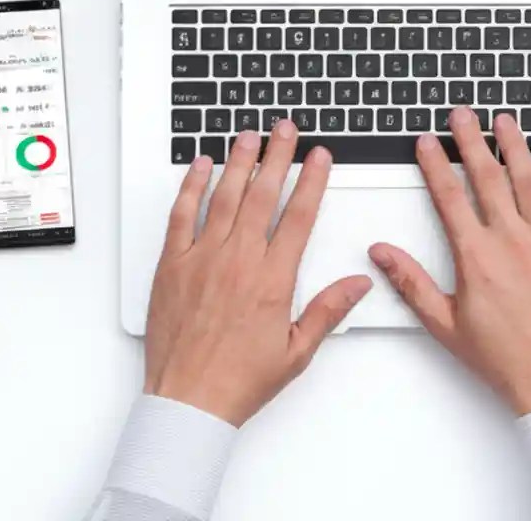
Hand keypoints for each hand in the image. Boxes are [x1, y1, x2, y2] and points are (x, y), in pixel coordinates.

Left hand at [144, 122, 372, 426]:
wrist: (189, 400)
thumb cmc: (239, 380)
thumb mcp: (297, 350)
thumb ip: (328, 309)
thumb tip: (359, 282)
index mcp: (272, 280)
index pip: (298, 217)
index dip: (311, 181)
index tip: (319, 157)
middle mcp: (238, 261)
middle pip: (262, 195)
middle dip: (278, 157)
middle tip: (286, 129)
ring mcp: (201, 259)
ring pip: (223, 197)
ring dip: (238, 162)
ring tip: (249, 136)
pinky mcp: (171, 266)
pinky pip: (181, 216)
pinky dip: (190, 188)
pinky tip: (200, 167)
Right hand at [369, 107, 530, 414]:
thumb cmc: (502, 356)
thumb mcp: (443, 323)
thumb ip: (410, 281)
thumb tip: (381, 253)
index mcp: (476, 257)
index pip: (449, 196)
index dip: (435, 164)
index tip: (426, 141)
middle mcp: (512, 241)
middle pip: (487, 177)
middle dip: (471, 141)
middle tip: (462, 114)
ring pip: (528, 180)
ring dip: (514, 145)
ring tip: (503, 120)